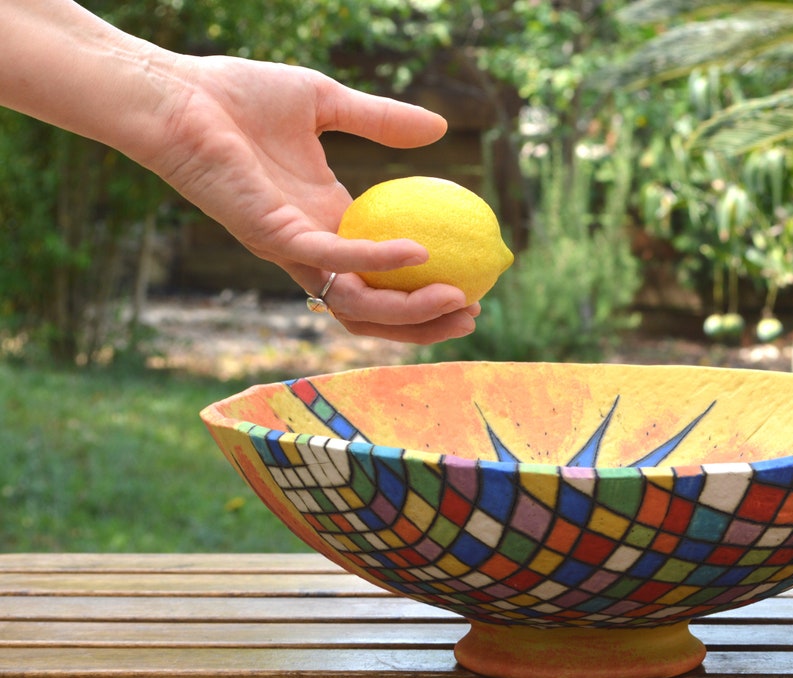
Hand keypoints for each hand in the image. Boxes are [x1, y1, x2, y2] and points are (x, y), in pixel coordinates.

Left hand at [148, 55, 478, 343]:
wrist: (177, 93)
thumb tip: (440, 128)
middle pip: (372, 310)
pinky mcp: (273, 236)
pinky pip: (334, 260)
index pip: (380, 276)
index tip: (470, 282)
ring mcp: (291, 249)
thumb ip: (382, 120)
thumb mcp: (327, 104)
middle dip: (422, 324)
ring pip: (355, 305)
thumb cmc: (239, 96)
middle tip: (470, 314)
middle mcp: (312, 247)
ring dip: (407, 313)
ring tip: (456, 302)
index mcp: (326, 221)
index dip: (422, 289)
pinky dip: (377, 264)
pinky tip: (418, 252)